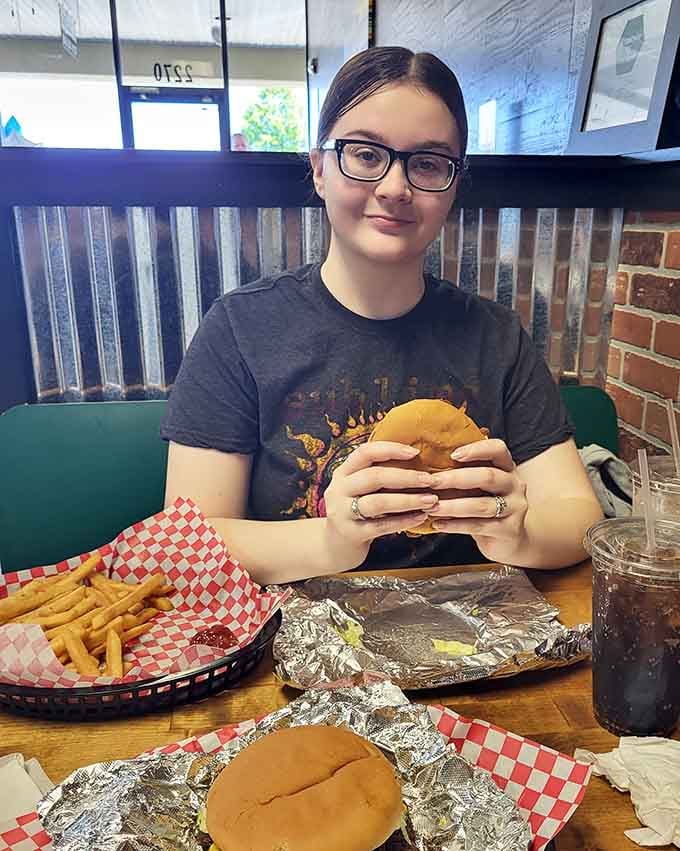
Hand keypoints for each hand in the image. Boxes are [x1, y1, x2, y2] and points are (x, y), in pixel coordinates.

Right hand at [322, 441, 437, 567]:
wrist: (334, 546)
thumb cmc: (357, 511)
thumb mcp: (359, 489)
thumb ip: (378, 474)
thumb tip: (417, 459)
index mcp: (343, 473)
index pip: (365, 453)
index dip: (390, 449)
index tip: (415, 452)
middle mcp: (339, 490)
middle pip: (374, 477)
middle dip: (406, 477)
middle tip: (430, 480)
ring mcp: (342, 513)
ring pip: (377, 502)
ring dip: (408, 500)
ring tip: (430, 500)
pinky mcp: (351, 534)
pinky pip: (381, 526)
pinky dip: (403, 521)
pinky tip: (420, 517)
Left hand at [425, 439, 528, 560]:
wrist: (507, 539)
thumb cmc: (485, 505)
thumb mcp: (479, 486)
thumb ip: (464, 472)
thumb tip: (427, 464)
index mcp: (507, 467)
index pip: (498, 449)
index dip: (476, 449)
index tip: (452, 455)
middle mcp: (514, 485)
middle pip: (487, 476)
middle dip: (455, 479)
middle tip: (431, 482)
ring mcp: (514, 508)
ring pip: (481, 505)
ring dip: (452, 506)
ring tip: (431, 507)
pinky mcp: (508, 530)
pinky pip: (478, 526)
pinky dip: (455, 525)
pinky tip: (438, 523)